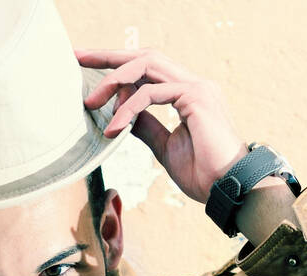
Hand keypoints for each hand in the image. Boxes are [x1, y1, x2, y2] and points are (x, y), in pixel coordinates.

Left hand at [76, 47, 247, 204]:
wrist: (228, 189)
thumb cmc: (203, 174)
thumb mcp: (165, 147)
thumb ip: (146, 127)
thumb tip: (123, 117)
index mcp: (187, 93)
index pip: (146, 69)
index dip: (116, 65)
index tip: (86, 66)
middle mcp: (192, 84)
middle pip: (144, 56)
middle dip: (109, 56)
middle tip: (77, 58)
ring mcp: (196, 87)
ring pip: (146, 65)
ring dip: (114, 80)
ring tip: (91, 102)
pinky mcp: (196, 97)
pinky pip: (151, 94)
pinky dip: (128, 108)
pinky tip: (113, 127)